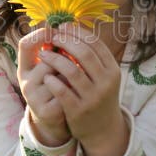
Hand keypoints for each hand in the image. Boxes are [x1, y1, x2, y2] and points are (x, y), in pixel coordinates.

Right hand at [17, 27, 70, 146]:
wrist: (57, 122)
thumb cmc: (57, 88)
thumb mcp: (51, 69)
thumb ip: (54, 51)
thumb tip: (66, 24)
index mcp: (24, 69)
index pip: (25, 44)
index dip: (40, 34)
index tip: (58, 29)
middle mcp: (25, 83)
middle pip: (49, 59)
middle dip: (67, 59)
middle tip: (75, 63)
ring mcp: (34, 98)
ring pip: (60, 75)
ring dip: (74, 74)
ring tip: (78, 79)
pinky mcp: (47, 111)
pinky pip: (68, 91)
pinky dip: (76, 89)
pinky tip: (78, 93)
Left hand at [38, 24, 128, 155]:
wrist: (103, 129)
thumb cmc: (99, 95)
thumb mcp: (104, 76)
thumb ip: (92, 56)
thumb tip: (72, 29)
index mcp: (112, 69)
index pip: (95, 43)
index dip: (77, 32)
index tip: (62, 26)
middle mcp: (106, 82)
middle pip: (84, 53)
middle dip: (65, 41)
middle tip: (51, 36)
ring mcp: (93, 97)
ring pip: (71, 71)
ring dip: (54, 59)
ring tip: (43, 54)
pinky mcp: (79, 110)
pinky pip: (62, 91)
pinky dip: (52, 81)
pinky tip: (46, 76)